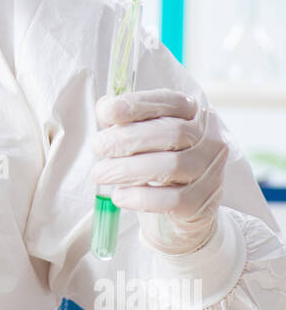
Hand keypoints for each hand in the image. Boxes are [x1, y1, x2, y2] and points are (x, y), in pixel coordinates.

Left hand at [91, 88, 228, 255]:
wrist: (187, 208)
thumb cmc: (160, 163)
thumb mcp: (145, 137)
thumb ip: (126, 121)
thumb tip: (105, 109)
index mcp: (196, 114)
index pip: (172, 101)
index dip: (139, 104)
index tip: (107, 111)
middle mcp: (211, 139)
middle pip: (172, 133)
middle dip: (127, 138)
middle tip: (98, 147)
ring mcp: (211, 172)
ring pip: (171, 166)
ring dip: (128, 169)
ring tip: (100, 174)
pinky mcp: (204, 202)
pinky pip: (172, 199)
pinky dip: (140, 197)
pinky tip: (120, 196)